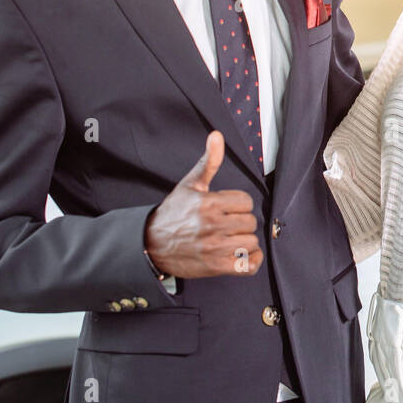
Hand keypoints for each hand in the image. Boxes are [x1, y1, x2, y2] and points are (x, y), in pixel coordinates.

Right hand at [144, 131, 263, 278]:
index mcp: (208, 204)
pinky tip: (242, 254)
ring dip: (243, 241)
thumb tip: (217, 136)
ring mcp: (215, 248)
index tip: (227, 207)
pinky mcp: (216, 267)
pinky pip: (249, 265)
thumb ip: (208, 161)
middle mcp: (212, 226)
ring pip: (251, 242)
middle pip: (250, 222)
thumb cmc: (173, 213)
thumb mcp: (190, 184)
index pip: (246, 201)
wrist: (151, 244)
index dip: (238, 204)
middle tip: (227, 224)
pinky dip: (251, 260)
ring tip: (229, 238)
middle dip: (241, 222)